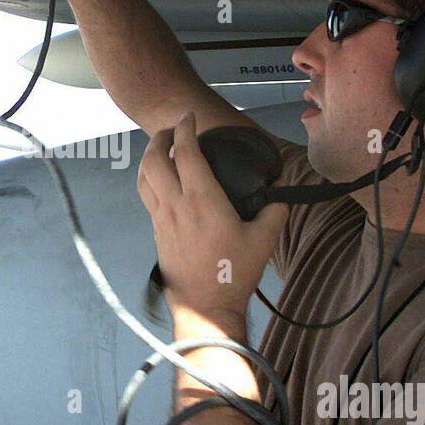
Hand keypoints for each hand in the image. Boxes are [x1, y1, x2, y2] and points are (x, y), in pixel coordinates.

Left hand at [137, 112, 289, 325]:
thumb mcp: (265, 240)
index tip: (188, 117)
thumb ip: (275, 209)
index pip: (185, 152)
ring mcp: (161, 219)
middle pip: (153, 159)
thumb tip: (280, 190)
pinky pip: (146, 196)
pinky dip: (150, 179)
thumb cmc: (234, 273)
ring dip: (149, 157)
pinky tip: (163, 182)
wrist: (205, 307)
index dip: (184, 128)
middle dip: (160, 138)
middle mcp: (175, 204)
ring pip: (144, 177)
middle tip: (173, 131)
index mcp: (202, 199)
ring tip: (162, 151)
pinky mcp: (155, 233)